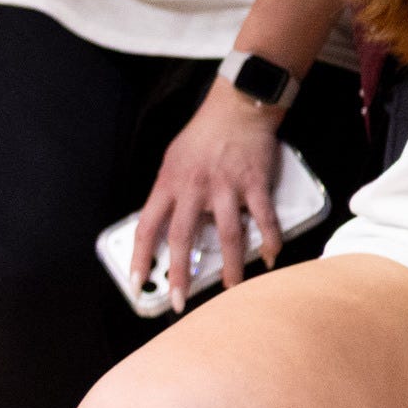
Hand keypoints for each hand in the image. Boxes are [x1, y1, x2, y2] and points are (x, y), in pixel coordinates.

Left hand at [136, 77, 287, 304]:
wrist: (238, 106)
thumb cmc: (204, 134)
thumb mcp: (174, 160)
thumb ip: (170, 192)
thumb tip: (167, 228)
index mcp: (169, 183)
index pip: (146, 227)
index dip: (138, 258)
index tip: (136, 284)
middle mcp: (194, 188)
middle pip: (182, 238)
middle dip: (179, 275)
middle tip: (179, 302)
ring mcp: (226, 186)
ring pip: (227, 235)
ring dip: (231, 266)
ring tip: (232, 289)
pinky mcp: (255, 182)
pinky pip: (263, 218)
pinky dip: (269, 239)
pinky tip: (270, 256)